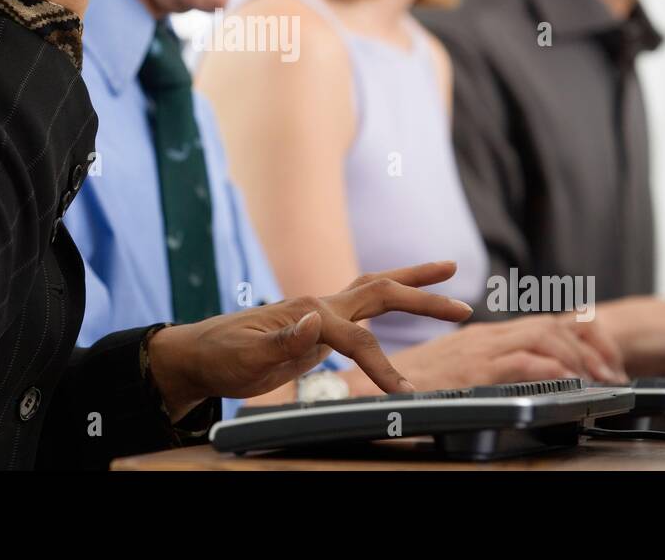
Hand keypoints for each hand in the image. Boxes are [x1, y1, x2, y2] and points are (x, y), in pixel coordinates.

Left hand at [146, 262, 471, 419]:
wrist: (200, 354)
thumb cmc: (222, 356)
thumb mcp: (245, 356)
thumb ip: (282, 339)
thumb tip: (315, 319)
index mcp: (308, 310)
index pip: (358, 338)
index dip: (381, 366)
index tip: (402, 394)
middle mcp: (321, 304)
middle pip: (382, 291)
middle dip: (423, 296)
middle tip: (464, 304)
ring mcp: (322, 310)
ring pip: (377, 289)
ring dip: (413, 281)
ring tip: (450, 270)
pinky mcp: (321, 324)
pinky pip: (366, 309)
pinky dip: (391, 299)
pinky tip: (406, 299)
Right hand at [341, 312, 627, 395]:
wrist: (372, 391)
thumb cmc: (412, 389)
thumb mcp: (458, 373)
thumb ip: (485, 370)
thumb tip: (520, 384)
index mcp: (484, 335)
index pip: (542, 323)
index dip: (579, 338)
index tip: (601, 361)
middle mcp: (486, 335)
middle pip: (552, 325)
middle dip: (590, 347)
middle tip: (612, 374)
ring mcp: (482, 349)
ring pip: (545, 337)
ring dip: (581, 358)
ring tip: (601, 381)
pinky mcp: (477, 368)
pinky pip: (527, 362)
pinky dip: (557, 371)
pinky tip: (573, 385)